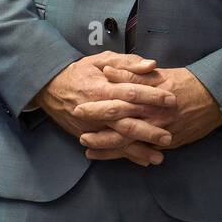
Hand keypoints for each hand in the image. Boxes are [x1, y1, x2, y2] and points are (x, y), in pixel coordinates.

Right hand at [34, 52, 175, 148]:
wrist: (50, 88)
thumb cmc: (81, 71)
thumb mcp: (101, 59)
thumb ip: (127, 63)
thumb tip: (152, 65)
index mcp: (102, 88)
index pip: (130, 92)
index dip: (152, 96)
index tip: (172, 99)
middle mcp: (97, 109)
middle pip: (125, 121)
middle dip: (148, 130)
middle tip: (169, 136)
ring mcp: (92, 126)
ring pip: (117, 140)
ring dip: (138, 150)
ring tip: (159, 157)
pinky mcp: (88, 136)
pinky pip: (108, 148)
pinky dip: (125, 156)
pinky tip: (143, 161)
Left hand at [74, 64, 221, 159]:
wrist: (216, 99)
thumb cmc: (187, 83)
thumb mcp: (160, 73)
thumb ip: (133, 73)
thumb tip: (108, 71)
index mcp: (150, 94)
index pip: (119, 97)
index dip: (98, 103)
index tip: (80, 104)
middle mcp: (154, 113)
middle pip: (120, 121)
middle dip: (97, 126)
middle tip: (78, 128)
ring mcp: (161, 130)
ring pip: (129, 141)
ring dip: (106, 146)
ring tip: (87, 147)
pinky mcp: (168, 142)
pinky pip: (144, 151)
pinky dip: (126, 155)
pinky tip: (111, 157)